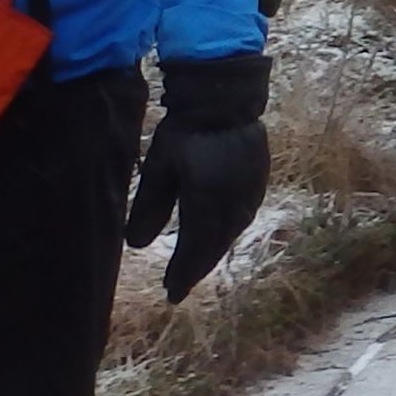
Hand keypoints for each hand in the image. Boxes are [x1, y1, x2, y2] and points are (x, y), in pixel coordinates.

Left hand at [124, 53, 270, 301]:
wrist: (225, 100)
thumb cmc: (186, 133)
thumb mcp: (159, 169)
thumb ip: (149, 208)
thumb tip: (136, 246)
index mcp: (206, 204)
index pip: (193, 250)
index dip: (181, 274)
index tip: (170, 295)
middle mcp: (233, 206)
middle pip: (214, 247)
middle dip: (196, 269)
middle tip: (180, 286)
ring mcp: (250, 196)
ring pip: (230, 235)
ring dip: (212, 252)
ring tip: (197, 264)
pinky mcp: (258, 184)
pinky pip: (242, 218)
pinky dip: (226, 233)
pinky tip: (218, 235)